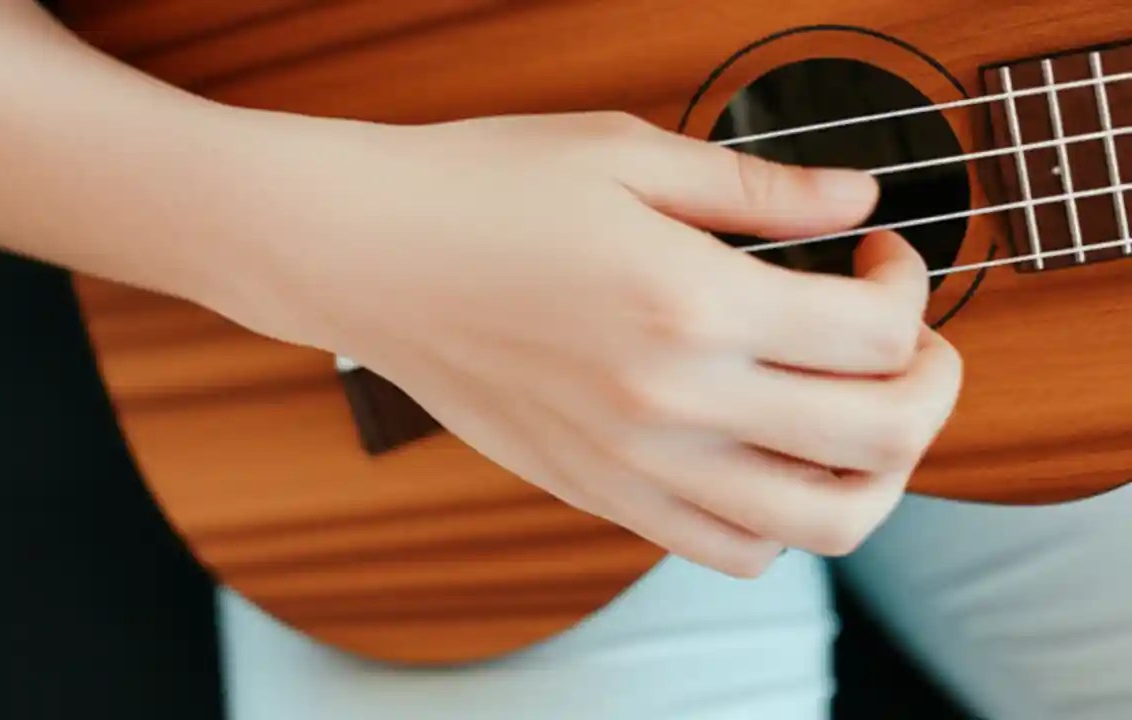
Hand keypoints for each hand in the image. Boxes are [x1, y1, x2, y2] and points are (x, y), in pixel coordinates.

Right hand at [213, 111, 963, 577]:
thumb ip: (759, 188)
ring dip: (876, 471)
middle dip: (930, 385)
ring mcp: (635, 464)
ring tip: (857, 413)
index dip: (908, 285)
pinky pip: (727, 549)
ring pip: (820, 523)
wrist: (366, 254)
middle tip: (907, 340)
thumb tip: (855, 198)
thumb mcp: (625, 153)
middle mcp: (673, 401)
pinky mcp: (598, 494)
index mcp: (689, 300)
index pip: (876, 333)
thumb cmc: (478, 191)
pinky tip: (767, 455)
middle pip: (879, 439)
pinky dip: (780, 518)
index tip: (876, 257)